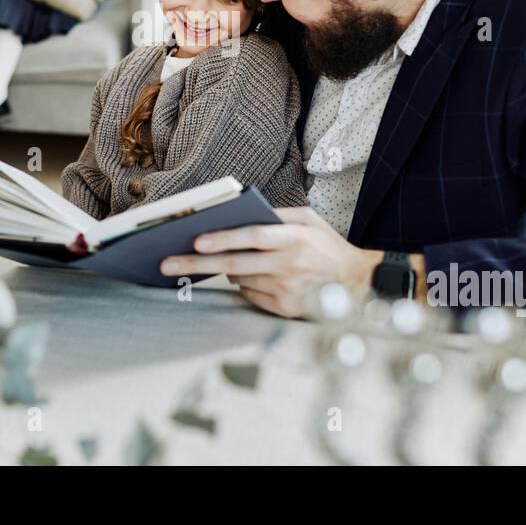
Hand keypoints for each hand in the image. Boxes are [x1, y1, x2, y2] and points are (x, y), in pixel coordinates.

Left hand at [159, 206, 387, 318]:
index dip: (224, 239)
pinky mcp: (285, 310)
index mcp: (296, 238)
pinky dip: (243, 286)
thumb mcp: (310, 220)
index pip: (253, 237)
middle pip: (236, 264)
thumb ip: (278, 215)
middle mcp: (290, 265)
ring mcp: (287, 290)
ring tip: (221, 261)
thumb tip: (241, 214)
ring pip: (239, 280)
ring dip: (226, 271)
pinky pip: (250, 296)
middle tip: (167, 263)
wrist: (357, 284)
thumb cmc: (328, 247)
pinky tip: (249, 277)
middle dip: (197, 264)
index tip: (197, 241)